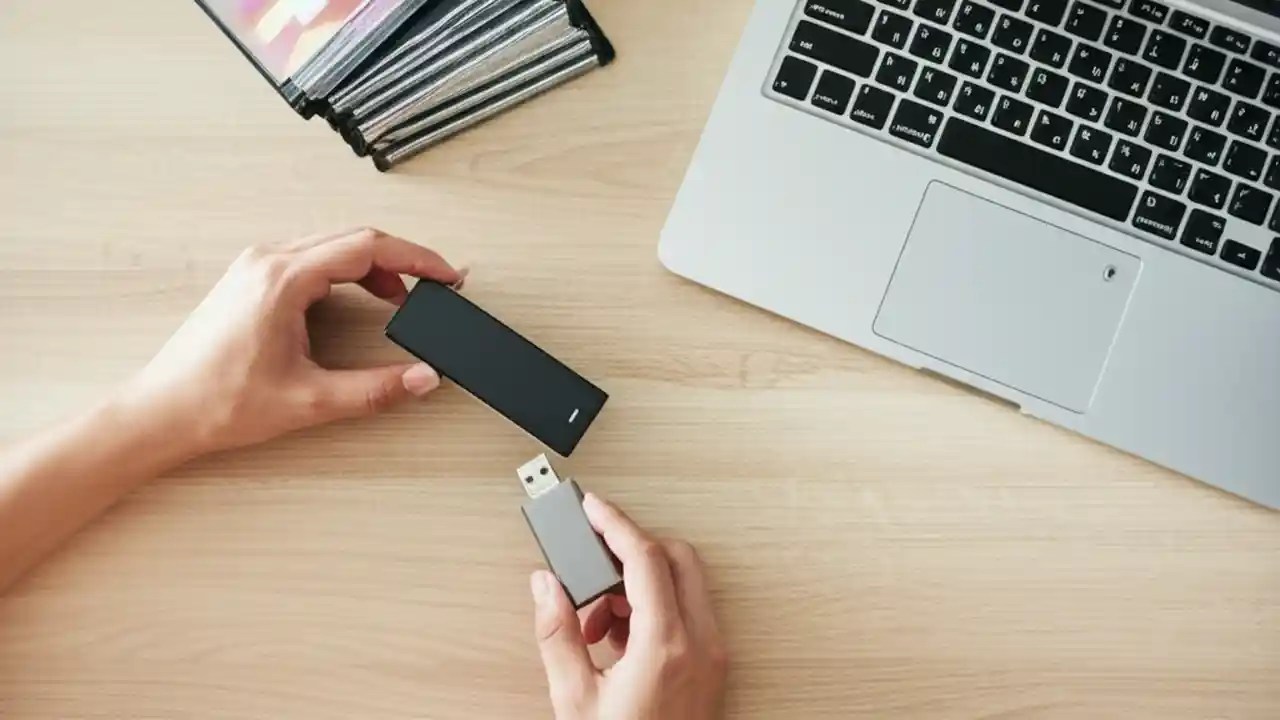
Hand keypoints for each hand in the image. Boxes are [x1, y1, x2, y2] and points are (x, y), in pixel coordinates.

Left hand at [119, 228, 460, 458]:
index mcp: (283, 279)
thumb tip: (423, 378)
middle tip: (436, 285)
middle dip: (402, 261)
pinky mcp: (250, 279)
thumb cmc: (215, 402)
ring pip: (332, 245)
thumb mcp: (309, 400)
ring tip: (401, 299)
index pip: (368, 247)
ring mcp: (256, 267)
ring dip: (373, 267)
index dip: (417, 259)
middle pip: (354, 239)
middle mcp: (268, 261)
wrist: (160, 413)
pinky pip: (311, 257)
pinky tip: (359, 298)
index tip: (447, 275)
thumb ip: (376, 390)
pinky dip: (346, 272)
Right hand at [531, 494, 727, 719]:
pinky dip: (653, 610)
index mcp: (666, 645)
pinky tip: (616, 641)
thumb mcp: (574, 701)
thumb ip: (556, 634)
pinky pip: (688, 615)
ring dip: (638, 585)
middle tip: (590, 563)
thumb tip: (545, 586)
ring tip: (594, 622)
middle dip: (630, 552)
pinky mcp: (714, 669)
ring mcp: (714, 656)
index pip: (644, 558)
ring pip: (683, 586)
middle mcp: (701, 644)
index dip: (614, 523)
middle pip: (676, 559)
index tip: (591, 506)